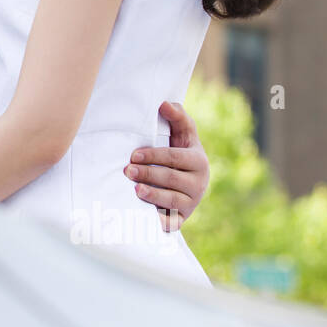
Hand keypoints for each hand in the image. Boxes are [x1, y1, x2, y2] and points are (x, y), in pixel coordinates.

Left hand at [124, 100, 209, 231]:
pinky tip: (146, 219)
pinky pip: (172, 223)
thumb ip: (177, 117)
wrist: (185, 185)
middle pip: (172, 179)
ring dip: (152, 195)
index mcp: (199, 162)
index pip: (176, 158)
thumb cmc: (179, 154)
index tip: (134, 155)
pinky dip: (161, 223)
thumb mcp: (183, 135)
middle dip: (149, 174)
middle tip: (127, 170)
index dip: (154, 156)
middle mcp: (199, 184)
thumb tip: (164, 103)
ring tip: (135, 190)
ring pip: (172, 201)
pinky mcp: (181, 219)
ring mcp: (191, 203)